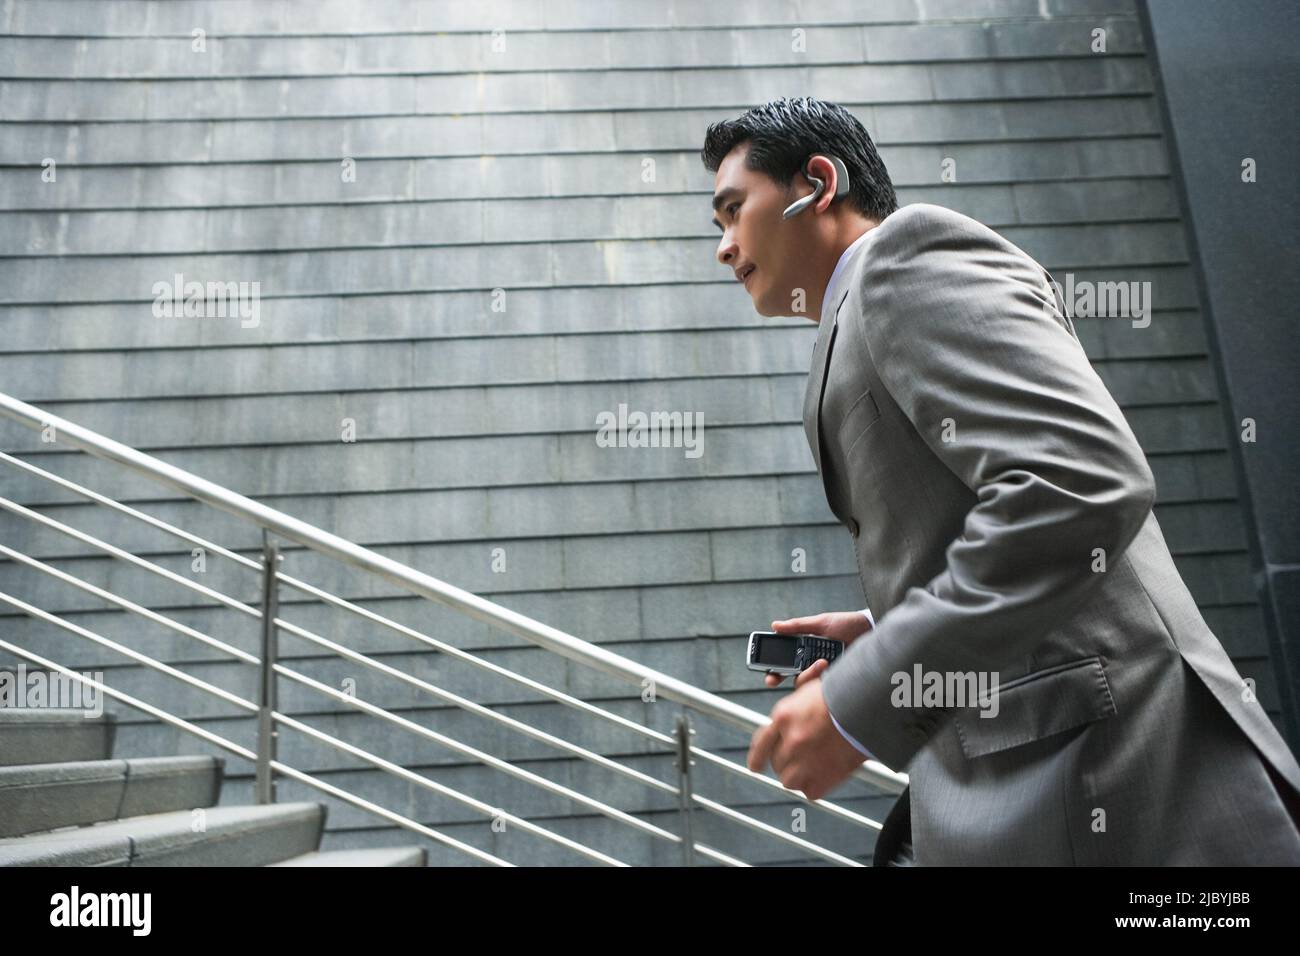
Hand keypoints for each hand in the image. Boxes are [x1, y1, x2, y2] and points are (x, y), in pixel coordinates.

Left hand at [747, 671, 868, 800]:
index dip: (757, 759)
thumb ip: (793, 696)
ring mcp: (803, 763)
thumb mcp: (811, 688)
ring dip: (799, 775)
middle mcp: (789, 742)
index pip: (760, 744)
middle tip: (805, 757)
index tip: (755, 767)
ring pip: (789, 780)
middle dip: (788, 761)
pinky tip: (826, 774)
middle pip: (777, 763)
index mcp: (782, 718)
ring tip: (815, 766)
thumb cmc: (843, 697)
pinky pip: (809, 791)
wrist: (868, 711)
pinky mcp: (819, 780)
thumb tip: (784, 686)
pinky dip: (816, 786)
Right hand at [763, 611, 872, 687]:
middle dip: (783, 679)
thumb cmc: (846, 624)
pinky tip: (829, 669)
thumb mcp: (820, 623)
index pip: (785, 665)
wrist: (870, 629)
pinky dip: (823, 679)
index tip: (769, 677)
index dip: (774, 672)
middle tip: (775, 679)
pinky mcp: (838, 680)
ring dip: (808, 675)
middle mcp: (814, 665)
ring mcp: (826, 674)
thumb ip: (797, 626)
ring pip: (807, 686)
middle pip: (793, 678)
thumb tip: (775, 626)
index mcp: (806, 651)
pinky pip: (825, 688)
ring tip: (821, 661)